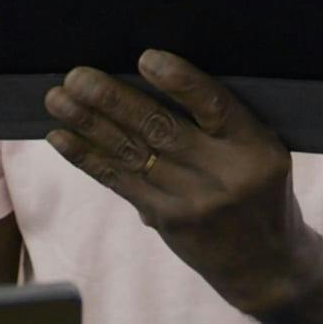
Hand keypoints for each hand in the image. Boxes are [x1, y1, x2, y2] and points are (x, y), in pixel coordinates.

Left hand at [45, 53, 305, 310]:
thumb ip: (223, 125)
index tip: (145, 58)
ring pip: (132, 154)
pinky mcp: (166, 221)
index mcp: (257, 149)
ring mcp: (192, 202)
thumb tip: (150, 80)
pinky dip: (88, 157)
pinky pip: (120, 182)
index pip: (215, 107)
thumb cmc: (261, 194)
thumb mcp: (263, 154)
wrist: (264, 266)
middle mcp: (225, 176)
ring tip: (58, 99)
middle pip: (161, 129)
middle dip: (113, 100)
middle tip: (77, 76)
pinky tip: (61, 137)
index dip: (179, 81)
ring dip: (89, 124)